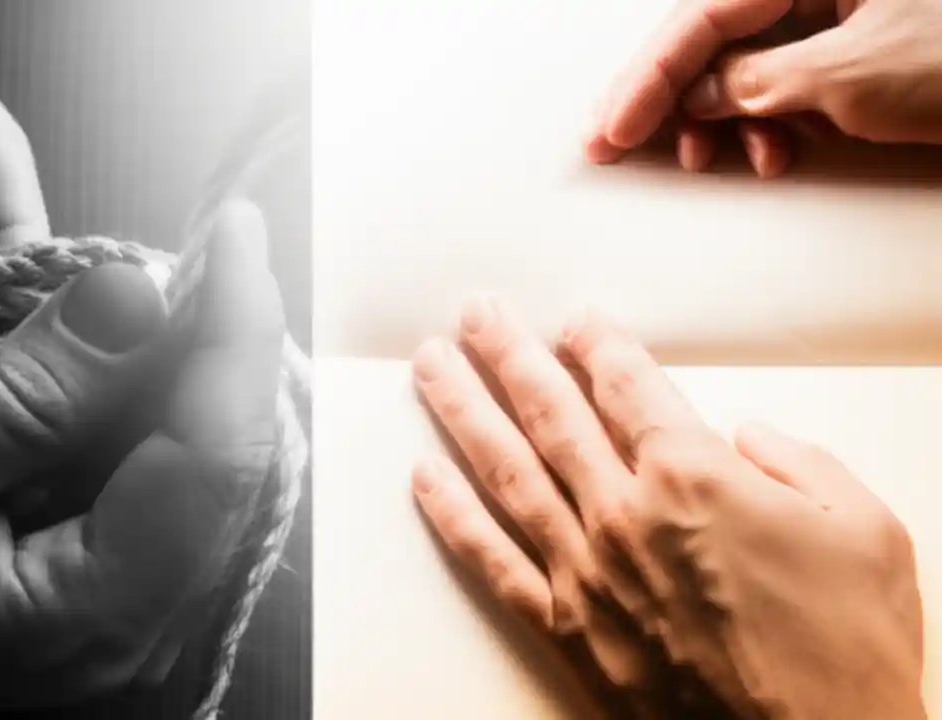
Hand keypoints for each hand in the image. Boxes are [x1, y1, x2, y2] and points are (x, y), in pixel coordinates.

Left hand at [411, 299, 925, 719]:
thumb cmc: (846, 655)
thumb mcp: (865, 531)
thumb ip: (802, 464)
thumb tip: (749, 438)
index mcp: (695, 478)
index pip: (628, 385)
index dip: (597, 343)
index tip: (574, 318)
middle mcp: (625, 514)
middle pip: (549, 411)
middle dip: (507, 353)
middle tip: (475, 312)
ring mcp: (586, 571)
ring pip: (506, 469)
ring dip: (462, 410)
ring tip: (430, 365)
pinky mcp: (567, 628)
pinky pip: (493, 560)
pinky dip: (452, 515)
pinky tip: (424, 478)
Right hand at [585, 0, 941, 177]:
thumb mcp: (856, 76)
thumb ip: (762, 83)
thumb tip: (701, 96)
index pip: (705, 15)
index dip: (649, 76)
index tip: (613, 130)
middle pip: (716, 34)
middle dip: (673, 96)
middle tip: (620, 145)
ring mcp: (841, 13)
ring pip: (747, 62)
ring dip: (723, 118)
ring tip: (719, 160)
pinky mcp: (859, 48)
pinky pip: (788, 78)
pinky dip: (770, 122)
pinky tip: (776, 153)